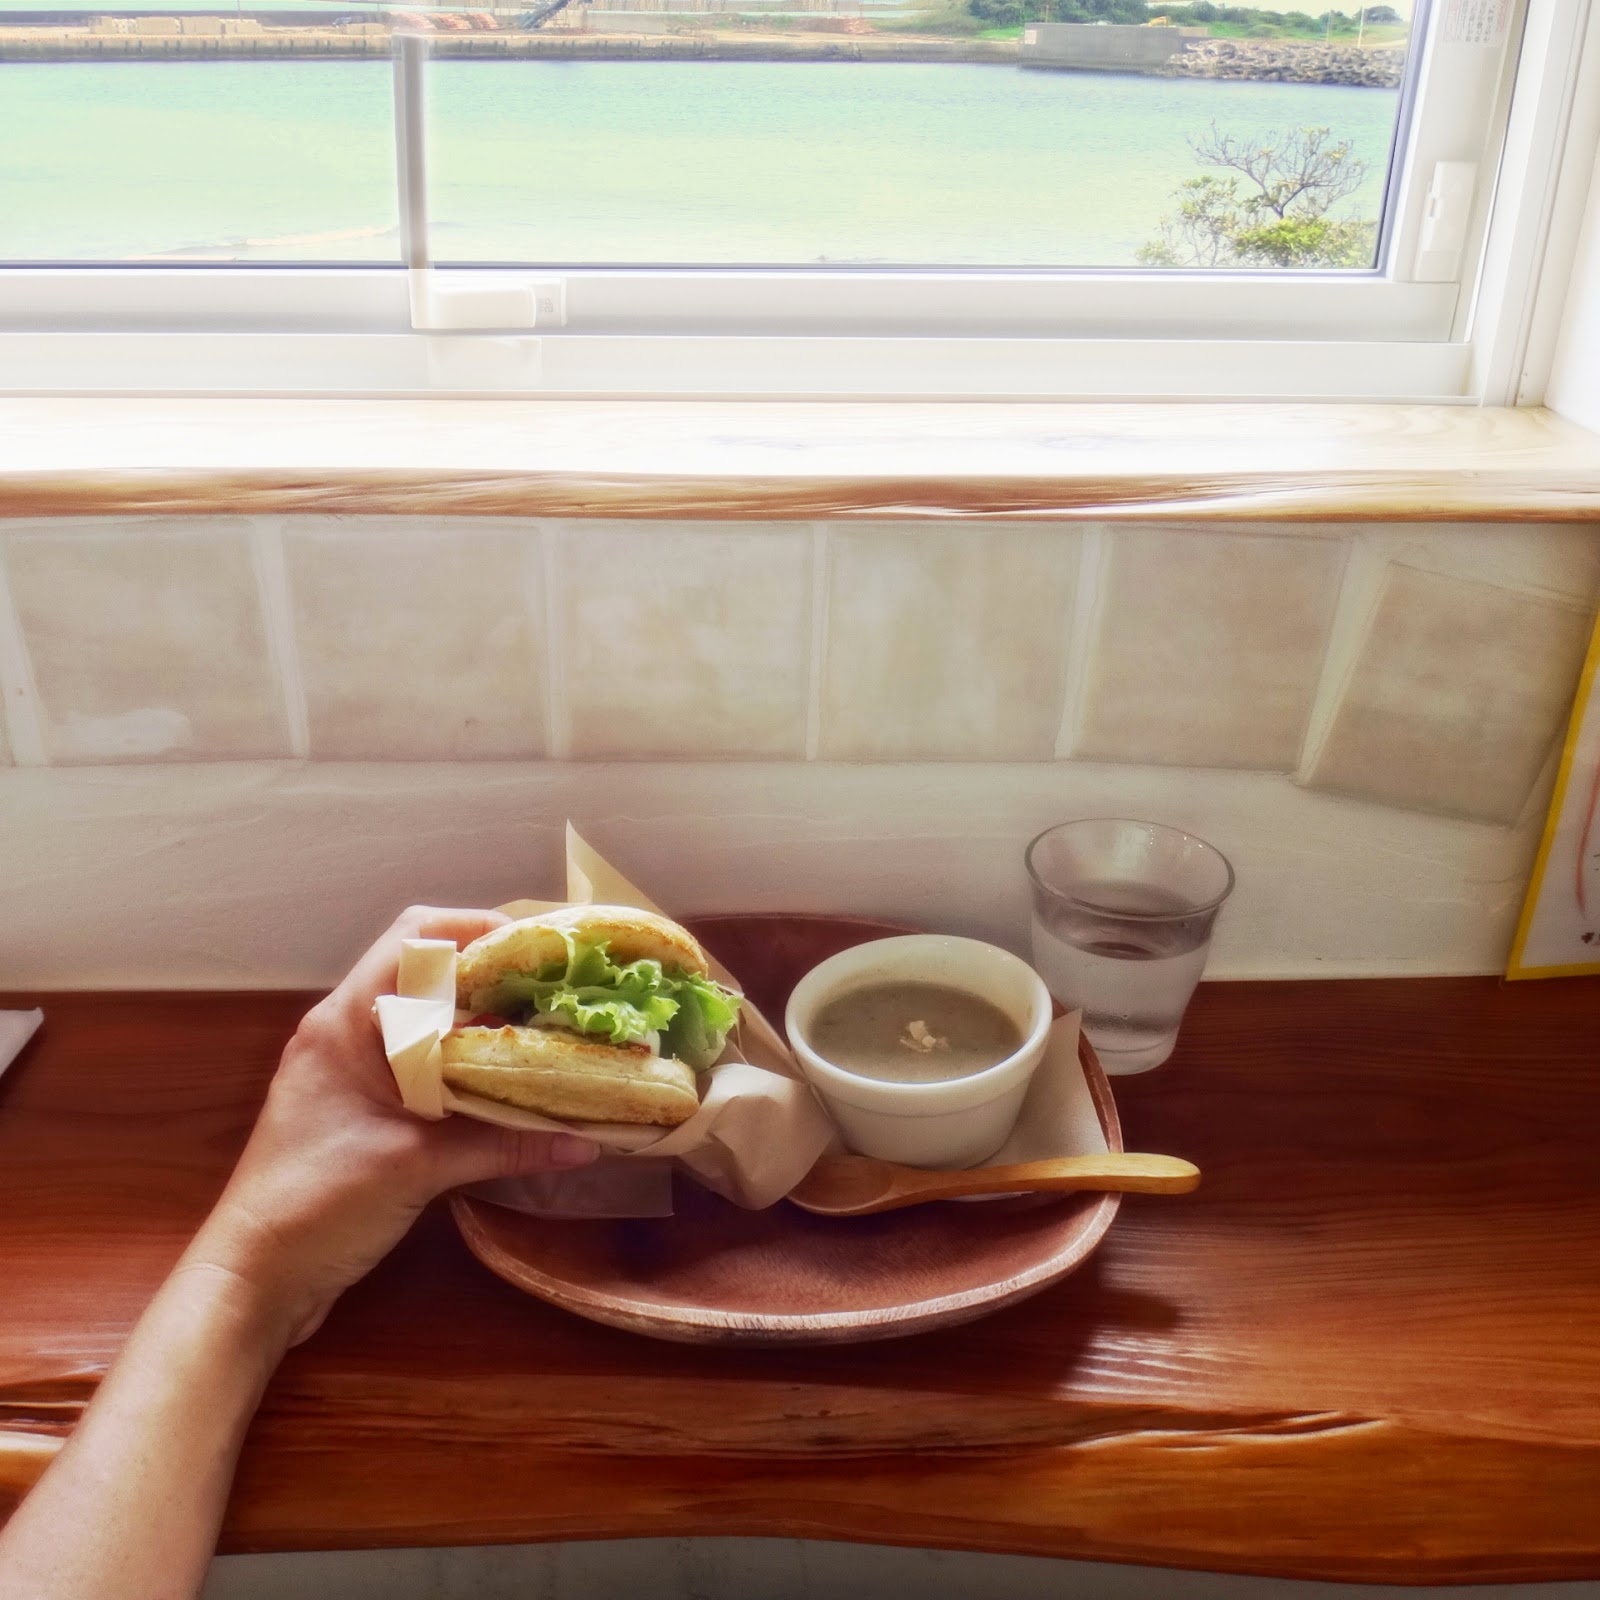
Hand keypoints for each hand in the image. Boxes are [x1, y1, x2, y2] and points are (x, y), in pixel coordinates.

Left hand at [183, 906, 597, 1348]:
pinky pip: (424, 1068)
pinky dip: (468, 1069)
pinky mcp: (363, 1113)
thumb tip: (587, 1143)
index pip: (414, 938)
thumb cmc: (316, 1205)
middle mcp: (347, 1034)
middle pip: (429, 977)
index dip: (478, 930)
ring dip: (485, 1026)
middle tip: (560, 994)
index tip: (542, 952)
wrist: (252, 1282)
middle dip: (496, 979)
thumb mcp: (417, 1167)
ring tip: (550, 1033)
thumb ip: (503, 1145)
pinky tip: (513, 1088)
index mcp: (345, 1023)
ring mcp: (353, 1074)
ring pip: (429, 1024)